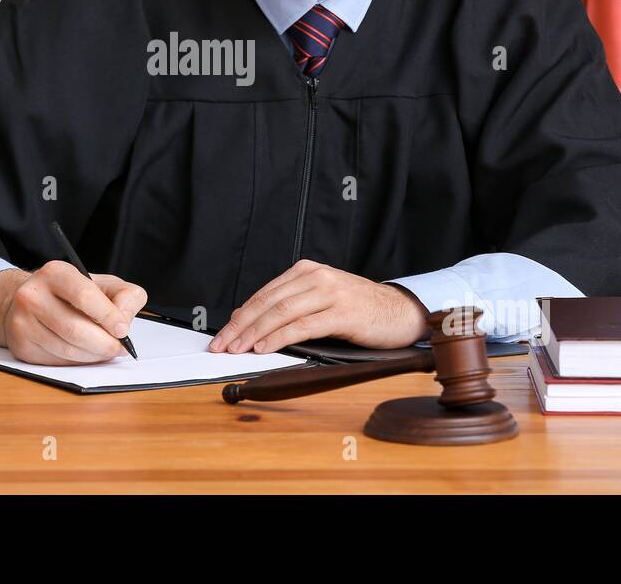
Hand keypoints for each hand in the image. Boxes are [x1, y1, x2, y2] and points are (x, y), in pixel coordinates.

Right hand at [0, 261, 146, 364]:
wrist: (31, 302)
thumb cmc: (73, 293)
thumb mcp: (103, 284)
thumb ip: (125, 296)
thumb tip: (123, 322)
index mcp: (55, 273)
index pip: (84, 296)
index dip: (108, 316)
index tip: (123, 330)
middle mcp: (33, 295)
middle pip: (75, 329)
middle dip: (104, 344)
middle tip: (118, 348)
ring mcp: (23, 322)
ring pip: (67, 349)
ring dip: (93, 356)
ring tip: (104, 350)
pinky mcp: (21, 346)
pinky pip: (57, 361)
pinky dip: (78, 362)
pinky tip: (85, 353)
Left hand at [207, 259, 429, 353]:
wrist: (398, 311)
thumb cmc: (357, 309)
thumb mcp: (319, 300)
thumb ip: (288, 307)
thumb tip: (248, 322)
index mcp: (306, 271)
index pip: (263, 294)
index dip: (239, 316)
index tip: (221, 335)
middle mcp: (316, 277)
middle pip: (268, 302)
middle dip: (240, 326)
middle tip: (221, 345)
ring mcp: (330, 293)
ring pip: (281, 312)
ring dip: (255, 333)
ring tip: (238, 349)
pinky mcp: (343, 313)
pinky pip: (304, 325)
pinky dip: (280, 337)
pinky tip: (265, 347)